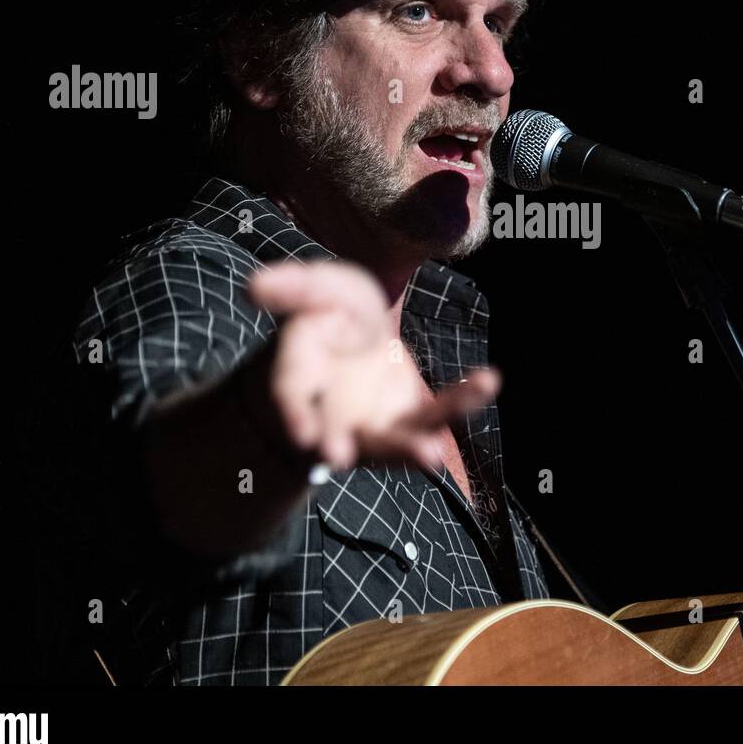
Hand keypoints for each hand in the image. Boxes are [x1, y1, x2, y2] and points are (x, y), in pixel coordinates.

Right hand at [246, 260, 499, 472]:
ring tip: (430, 457)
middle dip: (335, 441)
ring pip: (389, 440)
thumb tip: (256, 286)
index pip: (291, 392)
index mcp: (299, 377)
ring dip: (407, 448)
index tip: (301, 434)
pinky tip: (486, 381)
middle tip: (337, 456)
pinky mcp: (408, 420)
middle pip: (331, 431)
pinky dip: (460, 401)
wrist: (356, 341)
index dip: (293, 412)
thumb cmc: (331, 315)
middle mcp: (332, 413)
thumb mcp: (317, 291)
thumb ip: (295, 289)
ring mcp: (370, 425)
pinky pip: (435, 415)